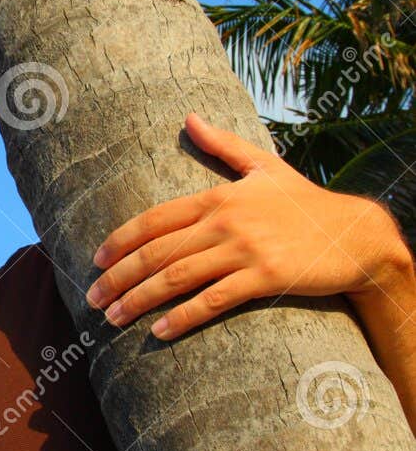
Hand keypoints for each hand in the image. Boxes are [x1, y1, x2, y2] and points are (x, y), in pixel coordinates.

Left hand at [85, 111, 407, 340]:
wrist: (356, 235)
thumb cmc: (307, 203)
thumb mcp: (265, 166)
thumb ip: (223, 145)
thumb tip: (189, 117)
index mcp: (219, 196)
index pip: (156, 218)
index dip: (122, 241)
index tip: (96, 260)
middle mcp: (226, 222)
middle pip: (158, 251)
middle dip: (119, 277)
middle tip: (93, 298)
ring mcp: (245, 250)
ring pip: (178, 278)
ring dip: (140, 301)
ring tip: (113, 318)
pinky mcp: (265, 278)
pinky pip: (213, 301)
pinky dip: (182, 318)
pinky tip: (159, 333)